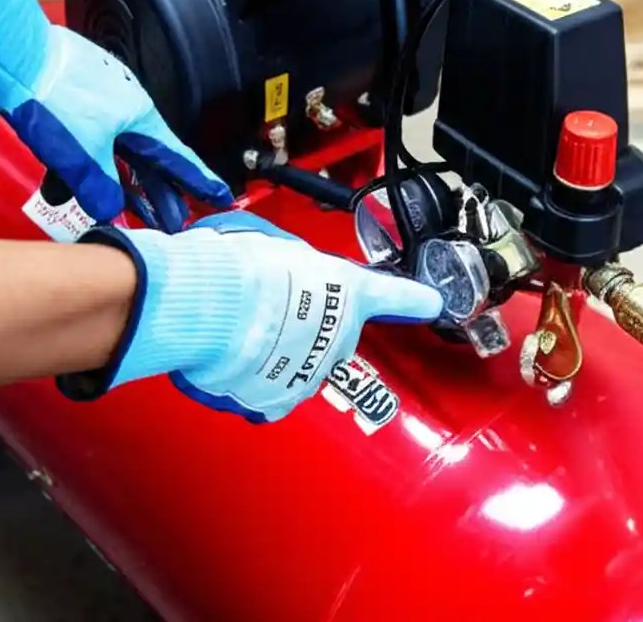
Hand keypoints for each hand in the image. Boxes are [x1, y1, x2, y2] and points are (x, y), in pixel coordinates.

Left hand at [0, 0, 232, 228]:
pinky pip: (87, 142)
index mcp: (139, 116)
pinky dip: (85, 167)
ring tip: (121, 210)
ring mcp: (96, 102)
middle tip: (170, 218)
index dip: (198, 181)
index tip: (217, 195)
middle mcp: (124, 107)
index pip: (176, 157)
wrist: (9, 56)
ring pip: (115, 152)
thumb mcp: (81, 156)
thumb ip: (100, 189)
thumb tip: (110, 210)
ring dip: (118, 184)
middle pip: (147, 159)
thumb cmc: (50, 96)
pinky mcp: (68, 101)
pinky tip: (67, 187)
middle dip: (157, 193)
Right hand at [61, 211, 444, 422]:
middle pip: (333, 332)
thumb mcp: (276, 243)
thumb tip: (282, 264)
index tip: (432, 303)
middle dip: (307, 324)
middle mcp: (338, 334)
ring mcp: (312, 371)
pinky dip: (253, 380)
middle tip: (268, 307)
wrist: (210, 305)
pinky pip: (270, 391)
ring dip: (277, 352)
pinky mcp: (279, 399)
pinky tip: (231, 362)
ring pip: (301, 362)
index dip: (415, 299)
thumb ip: (292, 260)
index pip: (394, 294)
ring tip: (241, 331)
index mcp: (346, 291)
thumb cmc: (240, 266)